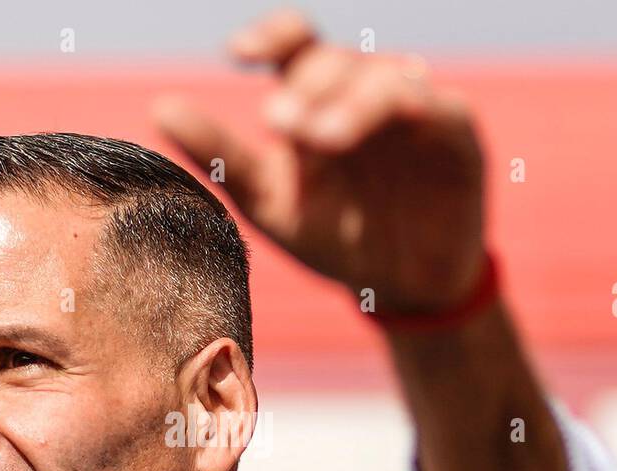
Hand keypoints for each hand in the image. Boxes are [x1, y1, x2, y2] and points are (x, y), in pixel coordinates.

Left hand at [153, 8, 486, 314]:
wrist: (398, 289)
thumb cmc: (334, 236)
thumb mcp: (269, 200)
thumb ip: (220, 154)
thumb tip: (161, 108)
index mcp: (317, 100)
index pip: (295, 46)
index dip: (270, 37)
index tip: (238, 53)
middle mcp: (362, 93)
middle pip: (333, 63)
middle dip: (305, 90)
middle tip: (277, 125)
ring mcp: (411, 109)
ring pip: (381, 79)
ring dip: (348, 102)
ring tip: (318, 139)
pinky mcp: (455, 135)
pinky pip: (437, 104)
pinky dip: (413, 103)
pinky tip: (395, 115)